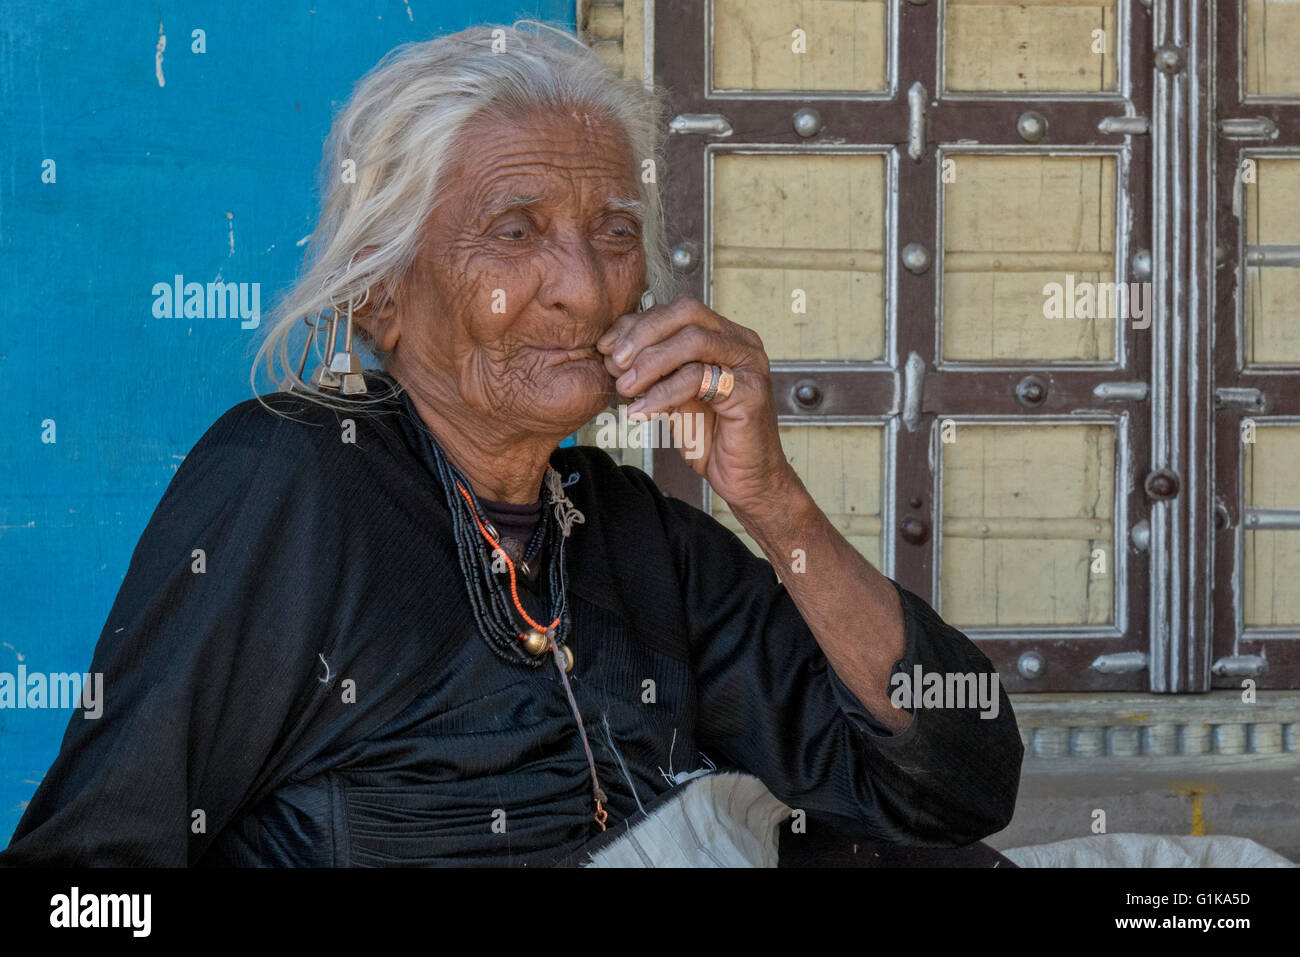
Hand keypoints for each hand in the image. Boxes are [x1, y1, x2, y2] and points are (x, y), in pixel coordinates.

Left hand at [595, 295, 796, 513]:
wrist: (744, 478)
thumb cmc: (711, 437)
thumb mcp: (673, 394)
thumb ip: (655, 368)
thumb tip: (613, 349)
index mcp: (724, 336)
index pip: (676, 311)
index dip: (637, 325)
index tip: (607, 348)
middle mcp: (741, 342)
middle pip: (687, 313)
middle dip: (643, 334)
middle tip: (615, 362)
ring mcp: (749, 364)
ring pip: (692, 341)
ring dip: (650, 363)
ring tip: (626, 388)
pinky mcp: (750, 390)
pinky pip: (698, 379)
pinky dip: (663, 393)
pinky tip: (643, 411)